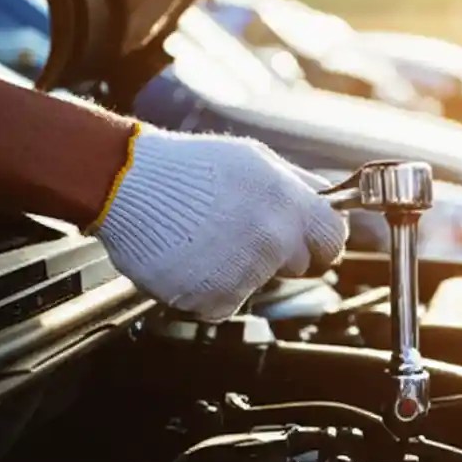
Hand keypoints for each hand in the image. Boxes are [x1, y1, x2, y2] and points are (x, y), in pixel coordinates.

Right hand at [93, 129, 348, 321]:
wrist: (128, 184)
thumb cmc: (188, 169)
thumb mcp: (256, 159)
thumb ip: (299, 186)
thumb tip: (331, 202)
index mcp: (290, 204)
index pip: (333, 239)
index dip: (320, 241)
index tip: (309, 241)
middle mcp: (274, 239)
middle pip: (298, 265)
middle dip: (277, 254)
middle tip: (237, 232)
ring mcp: (246, 272)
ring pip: (258, 283)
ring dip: (238, 270)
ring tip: (206, 237)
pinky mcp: (215, 298)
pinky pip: (224, 302)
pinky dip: (209, 288)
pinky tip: (191, 258)